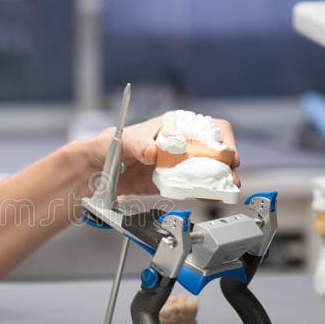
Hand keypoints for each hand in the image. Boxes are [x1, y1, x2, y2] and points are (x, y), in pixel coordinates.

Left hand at [86, 114, 240, 195]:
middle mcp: (182, 144)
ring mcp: (178, 165)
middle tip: (229, 179)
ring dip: (218, 181)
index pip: (211, 127)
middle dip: (226, 165)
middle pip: (215, 151)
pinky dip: (203, 193)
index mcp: (175, 126)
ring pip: (207, 171)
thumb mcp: (123, 140)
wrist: (96, 169)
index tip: (228, 156)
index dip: (224, 140)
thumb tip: (152, 152)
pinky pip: (192, 188)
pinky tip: (210, 197)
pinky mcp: (171, 183)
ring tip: (225, 191)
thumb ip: (138, 145)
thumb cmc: (109, 145)